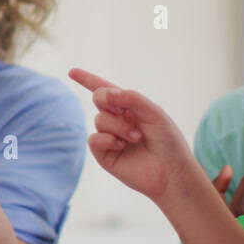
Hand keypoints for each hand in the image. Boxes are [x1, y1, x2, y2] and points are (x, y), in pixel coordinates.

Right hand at [69, 68, 200, 202]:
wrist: (171, 172)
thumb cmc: (168, 141)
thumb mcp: (154, 113)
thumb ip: (132, 98)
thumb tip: (106, 93)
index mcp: (129, 107)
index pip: (105, 89)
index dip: (87, 79)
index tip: (72, 71)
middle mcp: (117, 120)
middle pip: (99, 98)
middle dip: (108, 100)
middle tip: (122, 110)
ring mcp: (109, 136)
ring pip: (99, 119)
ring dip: (118, 126)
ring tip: (136, 137)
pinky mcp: (103, 154)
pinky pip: (94, 139)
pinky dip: (107, 139)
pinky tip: (121, 146)